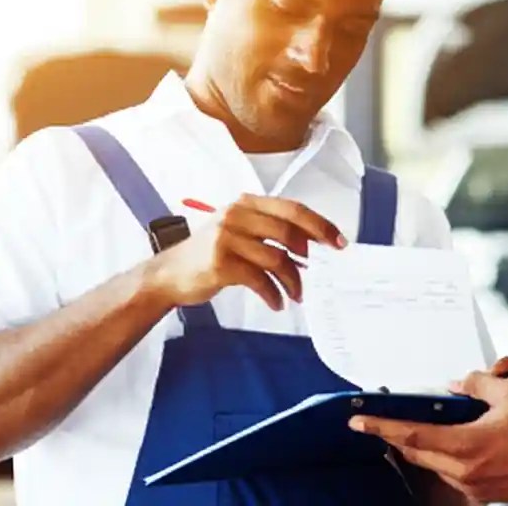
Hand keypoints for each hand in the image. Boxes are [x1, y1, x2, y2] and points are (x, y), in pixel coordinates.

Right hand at [151, 194, 345, 309]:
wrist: (169, 275)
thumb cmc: (209, 254)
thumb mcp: (238, 232)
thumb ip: (269, 233)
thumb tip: (310, 248)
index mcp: (246, 204)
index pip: (292, 209)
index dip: (319, 225)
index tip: (338, 242)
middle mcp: (237, 216)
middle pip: (288, 231)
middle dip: (310, 254)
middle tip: (318, 273)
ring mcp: (227, 238)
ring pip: (277, 258)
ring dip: (293, 281)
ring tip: (296, 295)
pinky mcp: (221, 263)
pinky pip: (260, 280)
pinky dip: (273, 294)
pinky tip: (277, 303)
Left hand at [350, 371, 507, 503]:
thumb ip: (479, 385)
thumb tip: (459, 384)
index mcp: (466, 445)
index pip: (412, 434)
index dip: (382, 427)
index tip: (359, 422)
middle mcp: (463, 470)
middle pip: (416, 452)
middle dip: (395, 436)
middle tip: (379, 423)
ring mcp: (472, 486)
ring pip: (433, 465)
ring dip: (423, 447)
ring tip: (418, 428)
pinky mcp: (482, 494)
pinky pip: (453, 474)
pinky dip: (445, 457)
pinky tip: (454, 443)